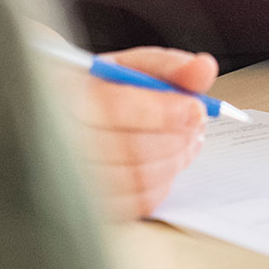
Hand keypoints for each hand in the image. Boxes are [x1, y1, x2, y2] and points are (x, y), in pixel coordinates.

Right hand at [65, 45, 217, 219]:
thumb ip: (170, 66)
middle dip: (177, 137)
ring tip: (186, 140)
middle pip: (131, 147)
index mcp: (70, 93)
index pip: (116, 108)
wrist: (69, 113)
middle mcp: (65, 135)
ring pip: (137, 178)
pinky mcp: (92, 202)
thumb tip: (204, 68)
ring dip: (175, 160)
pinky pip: (136, 202)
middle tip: (196, 125)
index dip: (163, 111)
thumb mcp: (133, 65)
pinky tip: (168, 162)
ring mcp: (74, 174)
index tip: (195, 108)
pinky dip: (163, 182)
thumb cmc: (103, 87)